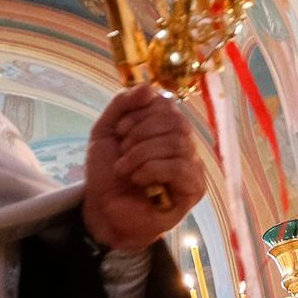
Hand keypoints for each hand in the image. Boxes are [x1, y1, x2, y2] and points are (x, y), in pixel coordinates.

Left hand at [82, 83, 207, 249]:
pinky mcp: (194, 188)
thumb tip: (149, 88)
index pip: (167, 104)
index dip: (141, 113)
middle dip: (141, 134)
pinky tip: (138, 179)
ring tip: (126, 170)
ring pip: (178, 143)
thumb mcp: (106, 131)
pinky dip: (153, 170)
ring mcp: (191, 165)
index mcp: (165, 127)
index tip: (120, 131)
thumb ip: (123, 104)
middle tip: (123, 152)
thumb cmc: (107, 173)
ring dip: (143, 154)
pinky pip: (181, 167)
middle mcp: (183, 142)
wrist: (103, 210)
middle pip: (175, 121)